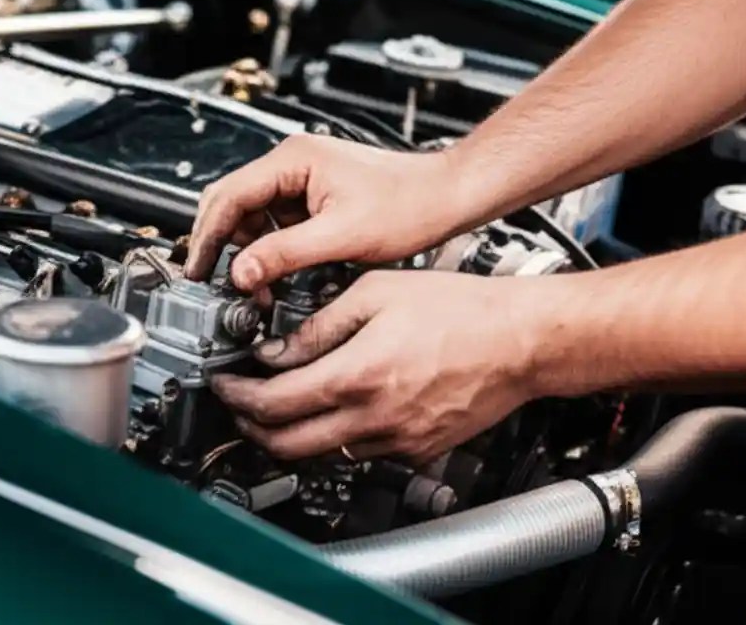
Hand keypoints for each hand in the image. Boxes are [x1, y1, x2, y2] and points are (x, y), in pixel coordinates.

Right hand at [185, 133, 465, 290]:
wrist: (448, 197)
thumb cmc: (410, 204)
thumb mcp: (341, 236)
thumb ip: (285, 254)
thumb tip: (240, 272)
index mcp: (293, 160)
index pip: (228, 196)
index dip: (207, 237)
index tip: (198, 271)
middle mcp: (291, 163)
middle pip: (231, 204)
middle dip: (220, 246)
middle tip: (212, 283)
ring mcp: (301, 180)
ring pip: (251, 218)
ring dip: (246, 253)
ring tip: (252, 289)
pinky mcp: (312, 198)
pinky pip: (275, 225)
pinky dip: (269, 252)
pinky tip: (274, 277)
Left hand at [211, 270, 553, 463]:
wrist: (522, 340)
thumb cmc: (463, 310)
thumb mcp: (376, 293)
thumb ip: (319, 325)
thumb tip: (277, 348)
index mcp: (359, 375)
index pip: (273, 403)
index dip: (237, 395)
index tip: (224, 382)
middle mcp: (374, 418)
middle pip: (286, 445)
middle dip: (250, 425)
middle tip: (238, 402)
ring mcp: (397, 440)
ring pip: (321, 453)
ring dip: (289, 434)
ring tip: (278, 403)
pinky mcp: (416, 450)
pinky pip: (358, 452)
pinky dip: (332, 435)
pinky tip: (332, 407)